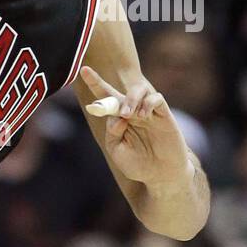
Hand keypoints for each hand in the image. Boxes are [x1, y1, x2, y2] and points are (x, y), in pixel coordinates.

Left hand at [81, 64, 191, 188]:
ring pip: (139, 89)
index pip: (104, 96)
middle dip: (104, 86)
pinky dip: (148, 103)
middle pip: (118, 90)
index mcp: (118, 117)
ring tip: (129, 116)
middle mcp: (132, 110)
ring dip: (131, 99)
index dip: (94, 82)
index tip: (83, 70)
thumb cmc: (138, 164)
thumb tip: (117, 117)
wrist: (161, 176)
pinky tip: (143, 115)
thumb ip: (112, 134)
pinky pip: (156, 98)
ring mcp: (148, 111)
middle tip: (112, 109)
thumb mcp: (118, 152)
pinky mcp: (164, 115)